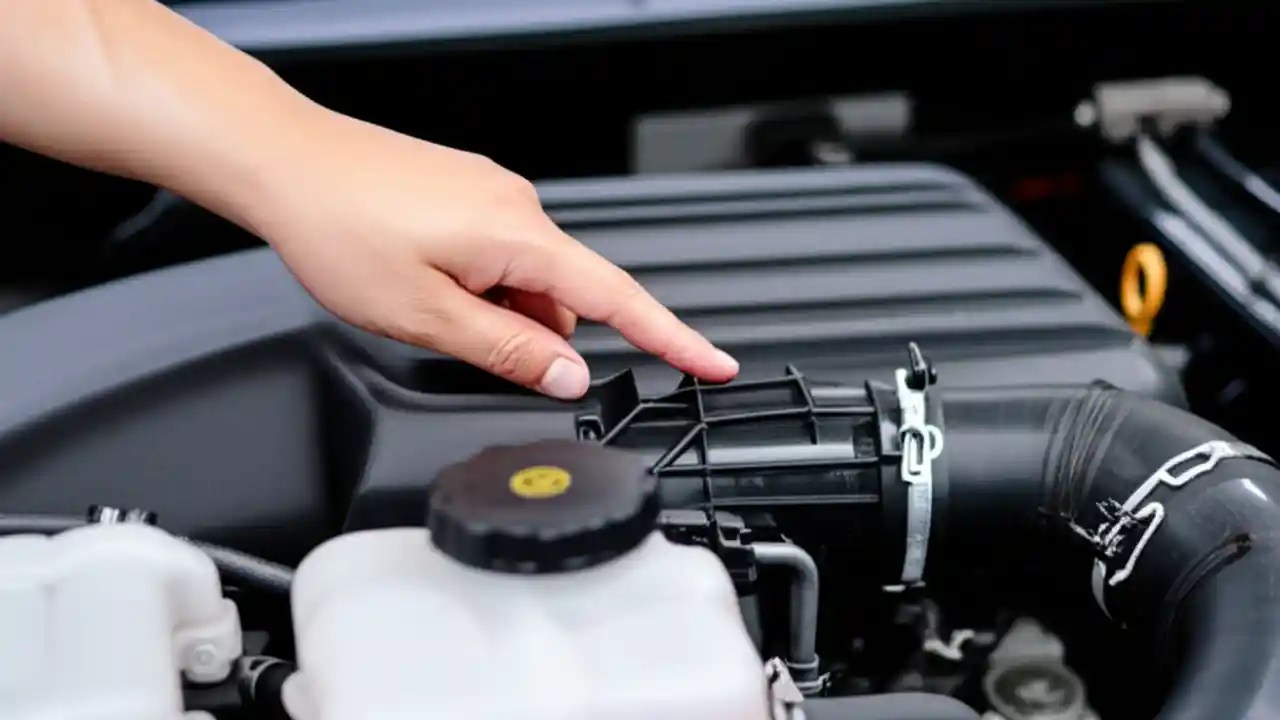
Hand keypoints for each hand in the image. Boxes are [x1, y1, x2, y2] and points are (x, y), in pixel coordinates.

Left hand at [248, 110, 738, 398]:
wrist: (286, 161)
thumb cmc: (341, 229)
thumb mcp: (426, 315)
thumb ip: (508, 351)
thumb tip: (569, 376)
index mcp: (519, 238)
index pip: (619, 300)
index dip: (673, 340)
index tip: (713, 364)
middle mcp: (518, 207)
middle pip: (563, 296)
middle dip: (534, 336)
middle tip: (458, 341)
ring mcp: (493, 195)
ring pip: (526, 278)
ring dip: (499, 309)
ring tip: (422, 301)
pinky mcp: (468, 193)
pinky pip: (500, 253)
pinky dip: (482, 282)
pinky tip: (424, 279)